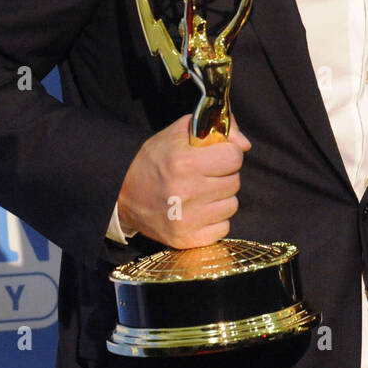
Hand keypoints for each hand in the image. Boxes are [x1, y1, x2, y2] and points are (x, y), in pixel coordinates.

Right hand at [116, 115, 250, 247]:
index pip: (234, 157)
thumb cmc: (154, 160)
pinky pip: (223, 228)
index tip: (215, 156)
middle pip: (234, 181)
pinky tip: (199, 211)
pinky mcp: (186, 239)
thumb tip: (244, 144)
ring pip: (231, 205)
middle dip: (224, 175)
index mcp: (184, 162)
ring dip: (221, 198)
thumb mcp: (178, 133)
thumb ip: (214, 128)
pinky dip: (215, 220)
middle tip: (205, 175)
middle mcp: (187, 192)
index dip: (227, 153)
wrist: (122, 196)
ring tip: (201, 193)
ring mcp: (186, 219)